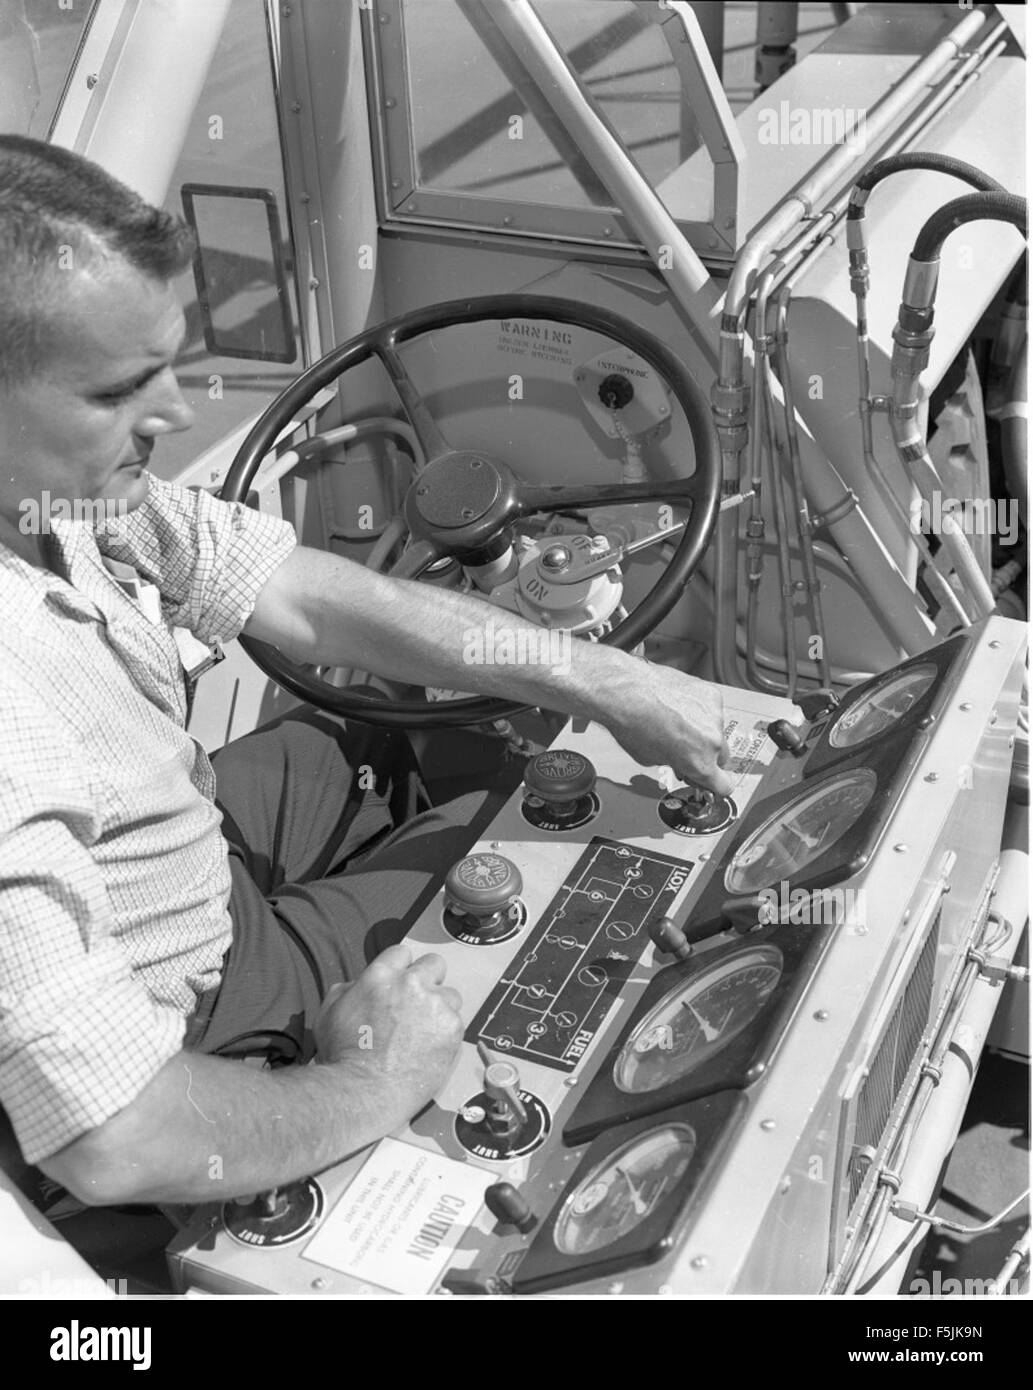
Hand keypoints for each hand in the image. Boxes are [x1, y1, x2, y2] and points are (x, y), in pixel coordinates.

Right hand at [314, 944, 462, 1134]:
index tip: (400, 983)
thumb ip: (349, 989)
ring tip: (424, 1033)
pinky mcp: (452, 1029)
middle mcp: (412, 984)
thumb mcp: (330, 1012)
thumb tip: (361, 984)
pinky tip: (430, 1049)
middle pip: (434, 964)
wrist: (364, 1091)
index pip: (402, 952)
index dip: (401, 968)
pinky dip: (446, 1034)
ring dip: (440, 1009)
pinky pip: (456, 1023)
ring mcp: (436, 1005)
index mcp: (381, 975)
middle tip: (418, 1003)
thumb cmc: (343, 1056)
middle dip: (428, 980)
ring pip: (450, 996)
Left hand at [602, 658, 732, 794]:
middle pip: (721, 758)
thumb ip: (675, 765)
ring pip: (715, 731)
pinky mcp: (711, 694)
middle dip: (705, 758)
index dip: (712, 785)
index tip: (705, 781)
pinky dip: (699, 710)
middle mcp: (712, 740)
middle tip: (686, 752)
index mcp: (700, 763)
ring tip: (676, 724)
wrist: (627, 691)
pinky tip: (679, 707)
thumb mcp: (650, 759)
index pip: (724, 786)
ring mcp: (715, 715)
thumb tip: (680, 762)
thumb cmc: (632, 724)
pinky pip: (711, 709)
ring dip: (701, 731)